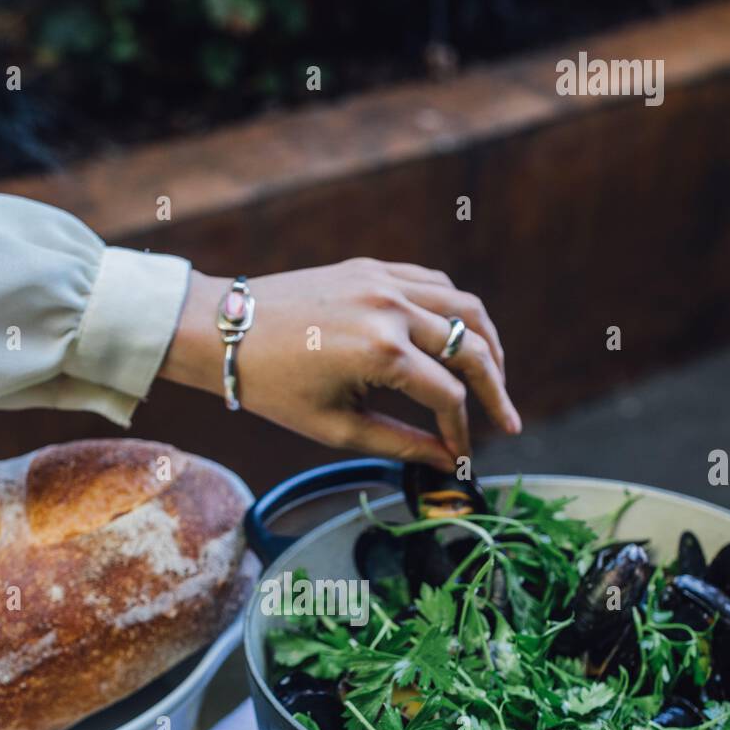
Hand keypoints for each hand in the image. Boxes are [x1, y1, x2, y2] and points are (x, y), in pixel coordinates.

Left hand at [162, 258, 519, 469]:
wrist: (224, 331)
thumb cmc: (272, 386)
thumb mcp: (336, 427)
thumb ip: (400, 443)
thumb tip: (445, 461)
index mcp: (382, 352)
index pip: (448, 396)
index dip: (461, 432)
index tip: (462, 457)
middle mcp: (392, 309)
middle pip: (472, 349)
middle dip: (495, 390)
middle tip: (506, 422)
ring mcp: (385, 281)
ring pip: (465, 307)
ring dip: (488, 344)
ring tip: (495, 379)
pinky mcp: (373, 267)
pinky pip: (435, 284)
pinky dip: (457, 311)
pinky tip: (460, 339)